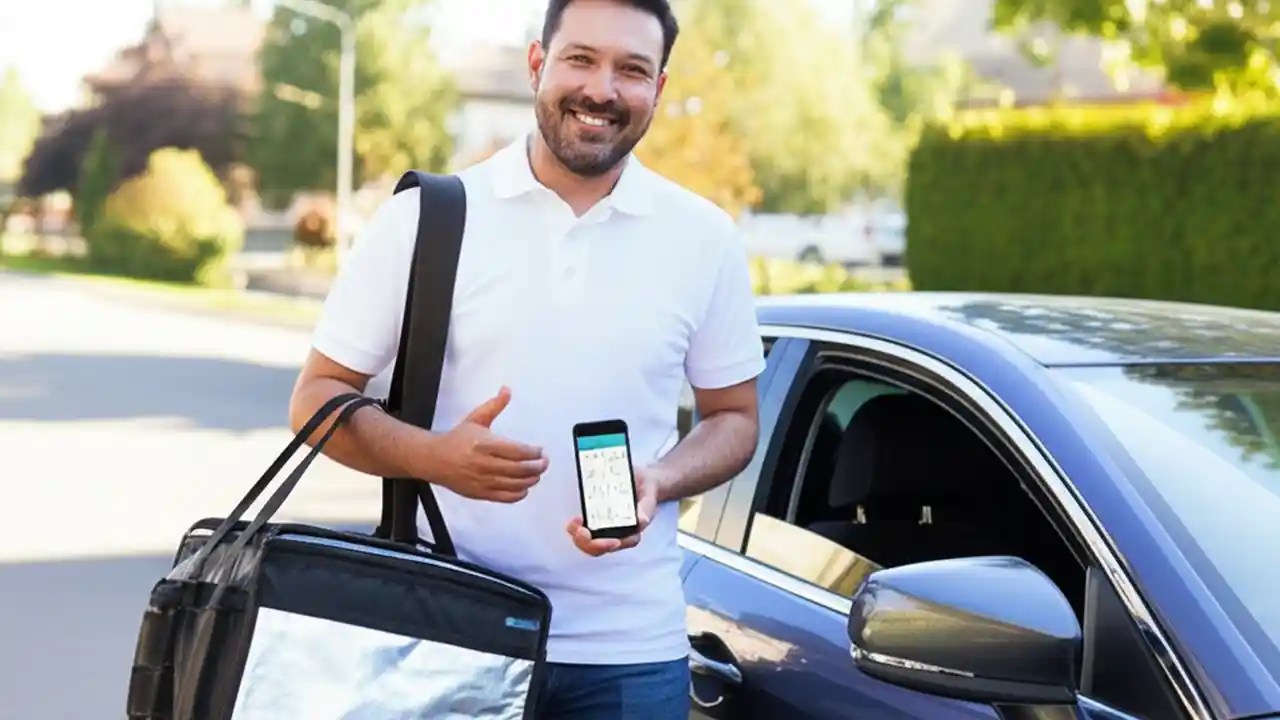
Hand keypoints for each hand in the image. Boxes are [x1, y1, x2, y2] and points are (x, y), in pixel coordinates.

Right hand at [425, 386, 546, 502]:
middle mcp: (485, 464)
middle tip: (544, 462)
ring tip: (537, 474)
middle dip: (537, 466)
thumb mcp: (476, 418)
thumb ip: (494, 405)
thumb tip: (507, 391)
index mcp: (485, 444)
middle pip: (520, 469)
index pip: (518, 451)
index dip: (533, 452)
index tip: (540, 451)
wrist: (433, 459)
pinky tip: (524, 488)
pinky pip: (505, 497)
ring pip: (515, 484)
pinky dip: (518, 494)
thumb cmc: (455, 440)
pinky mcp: (480, 493)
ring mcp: (483, 480)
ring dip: (531, 480)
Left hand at [567, 465, 662, 555]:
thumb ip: (646, 507)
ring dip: (578, 537)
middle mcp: (617, 534)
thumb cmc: (646, 490)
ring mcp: (604, 528)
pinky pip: (583, 529)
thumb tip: (641, 520)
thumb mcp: (649, 495)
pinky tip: (575, 520)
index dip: (610, 545)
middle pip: (599, 549)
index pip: (620, 544)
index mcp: (632, 532)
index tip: (610, 540)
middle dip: (588, 543)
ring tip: (575, 523)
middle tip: (581, 531)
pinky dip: (576, 527)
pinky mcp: (595, 519)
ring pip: (588, 542)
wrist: (641, 480)